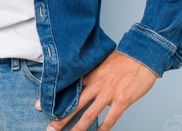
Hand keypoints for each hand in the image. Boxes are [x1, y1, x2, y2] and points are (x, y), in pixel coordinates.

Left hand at [36, 50, 156, 130]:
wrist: (142, 57)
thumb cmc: (123, 58)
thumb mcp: (101, 60)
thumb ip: (90, 70)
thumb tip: (80, 73)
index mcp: (90, 75)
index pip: (68, 89)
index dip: (54, 99)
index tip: (39, 106)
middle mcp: (96, 85)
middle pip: (75, 105)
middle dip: (61, 119)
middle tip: (50, 128)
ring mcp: (108, 94)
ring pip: (89, 115)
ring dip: (78, 128)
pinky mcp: (122, 101)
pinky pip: (110, 119)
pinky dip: (103, 129)